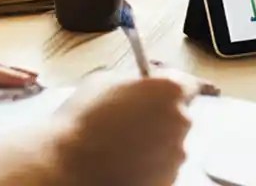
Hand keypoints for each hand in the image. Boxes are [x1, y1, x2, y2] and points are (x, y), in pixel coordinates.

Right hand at [51, 71, 199, 185]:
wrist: (67, 167)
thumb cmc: (82, 124)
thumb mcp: (104, 81)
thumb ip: (132, 79)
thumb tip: (137, 83)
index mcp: (169, 91)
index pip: (188, 83)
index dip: (171, 87)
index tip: (162, 90)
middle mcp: (180, 121)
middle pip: (179, 114)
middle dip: (159, 114)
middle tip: (131, 118)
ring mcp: (176, 154)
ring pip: (171, 142)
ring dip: (154, 140)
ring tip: (121, 142)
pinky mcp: (167, 179)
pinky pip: (162, 165)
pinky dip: (149, 163)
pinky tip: (123, 160)